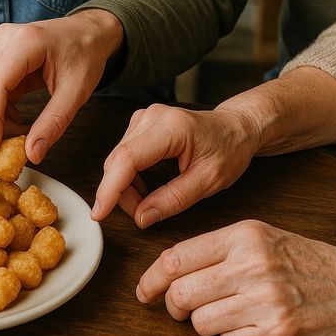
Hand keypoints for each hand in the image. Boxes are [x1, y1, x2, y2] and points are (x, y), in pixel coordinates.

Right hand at [0, 9, 123, 162]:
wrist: (89, 31)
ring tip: (25, 129)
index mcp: (26, 41)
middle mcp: (5, 38)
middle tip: (19, 145)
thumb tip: (32, 154)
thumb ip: (54, 123)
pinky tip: (19, 116)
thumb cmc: (86, 54)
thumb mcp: (77, 92)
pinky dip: (2, 108)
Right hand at [92, 104, 260, 227]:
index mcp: (171, 128)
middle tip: (142, 215)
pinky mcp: (141, 124)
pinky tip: (144, 187)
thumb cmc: (228, 149)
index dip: (110, 188)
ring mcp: (144, 118)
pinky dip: (128, 176)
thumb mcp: (209, 181)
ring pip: (117, 159)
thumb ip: (174, 200)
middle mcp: (152, 117)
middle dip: (121, 194)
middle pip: (118, 160)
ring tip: (148, 201)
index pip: (127, 158)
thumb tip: (141, 217)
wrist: (236, 128)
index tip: (99, 213)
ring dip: (125, 186)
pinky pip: (123, 154)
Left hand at [136, 220, 335, 335]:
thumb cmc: (303, 261)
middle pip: (182, 294)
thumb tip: (165, 272)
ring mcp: (266, 302)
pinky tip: (249, 327)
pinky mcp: (279, 334)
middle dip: (174, 307)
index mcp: (243, 236)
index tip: (146, 292)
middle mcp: (253, 266)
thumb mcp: (259, 237)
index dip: (152, 280)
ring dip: (205, 324)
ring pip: (201, 323)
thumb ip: (215, 249)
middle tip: (182, 309)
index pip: (176, 259)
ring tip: (227, 315)